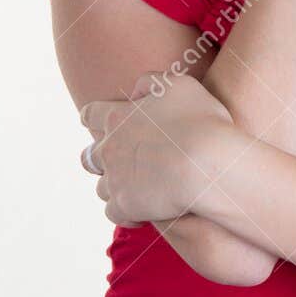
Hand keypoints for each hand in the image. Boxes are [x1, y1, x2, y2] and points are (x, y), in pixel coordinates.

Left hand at [80, 70, 232, 226]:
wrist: (205, 166)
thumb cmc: (200, 122)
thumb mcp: (179, 86)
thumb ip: (152, 83)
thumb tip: (136, 92)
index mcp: (118, 117)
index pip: (91, 114)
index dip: (91, 117)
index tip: (90, 119)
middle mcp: (109, 148)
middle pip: (91, 155)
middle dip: (100, 158)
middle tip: (115, 161)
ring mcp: (115, 179)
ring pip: (102, 186)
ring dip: (115, 187)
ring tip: (136, 191)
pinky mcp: (124, 205)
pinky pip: (114, 213)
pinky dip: (126, 213)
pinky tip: (141, 214)